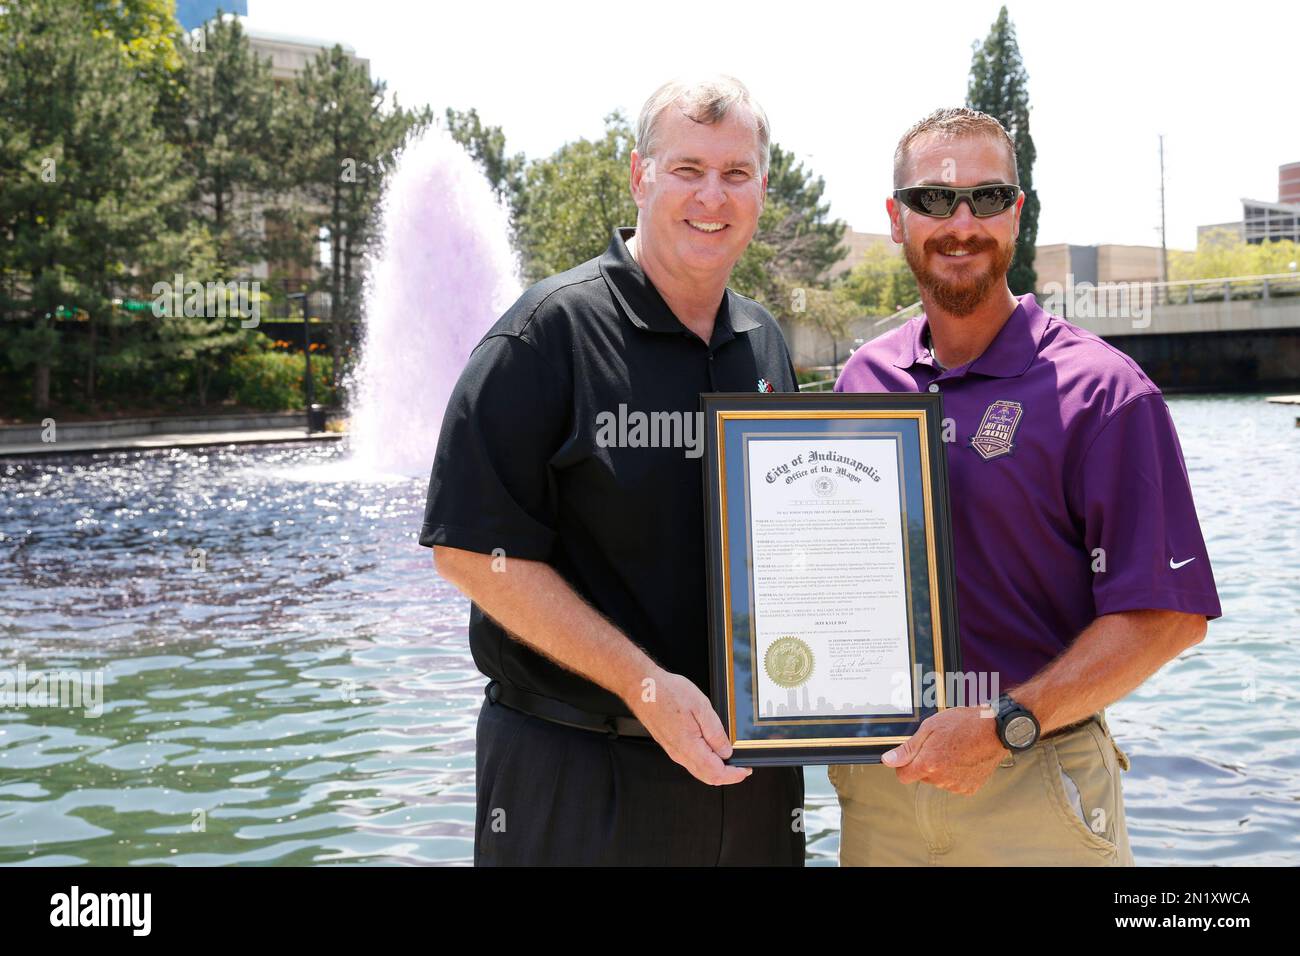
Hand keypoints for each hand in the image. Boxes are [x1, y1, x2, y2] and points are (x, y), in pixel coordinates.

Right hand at [627, 668, 752, 786]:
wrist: (643, 688)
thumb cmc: (668, 693)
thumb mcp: (701, 707)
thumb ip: (715, 733)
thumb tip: (726, 751)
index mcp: (689, 747)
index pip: (715, 773)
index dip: (734, 775)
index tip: (745, 770)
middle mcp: (680, 753)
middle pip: (708, 777)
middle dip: (728, 776)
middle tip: (741, 768)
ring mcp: (674, 750)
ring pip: (699, 771)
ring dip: (717, 770)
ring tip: (730, 758)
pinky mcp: (670, 744)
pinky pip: (691, 762)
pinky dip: (706, 762)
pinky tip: (712, 750)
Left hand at [881, 706, 1005, 794]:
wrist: (995, 731)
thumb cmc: (964, 724)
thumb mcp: (930, 727)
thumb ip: (908, 748)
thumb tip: (888, 760)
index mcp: (928, 764)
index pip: (903, 775)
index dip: (904, 764)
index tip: (912, 754)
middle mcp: (941, 779)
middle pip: (922, 776)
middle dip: (925, 763)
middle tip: (939, 744)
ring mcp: (956, 786)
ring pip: (938, 780)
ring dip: (941, 768)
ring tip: (954, 749)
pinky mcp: (969, 788)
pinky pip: (953, 783)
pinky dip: (955, 773)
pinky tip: (963, 758)